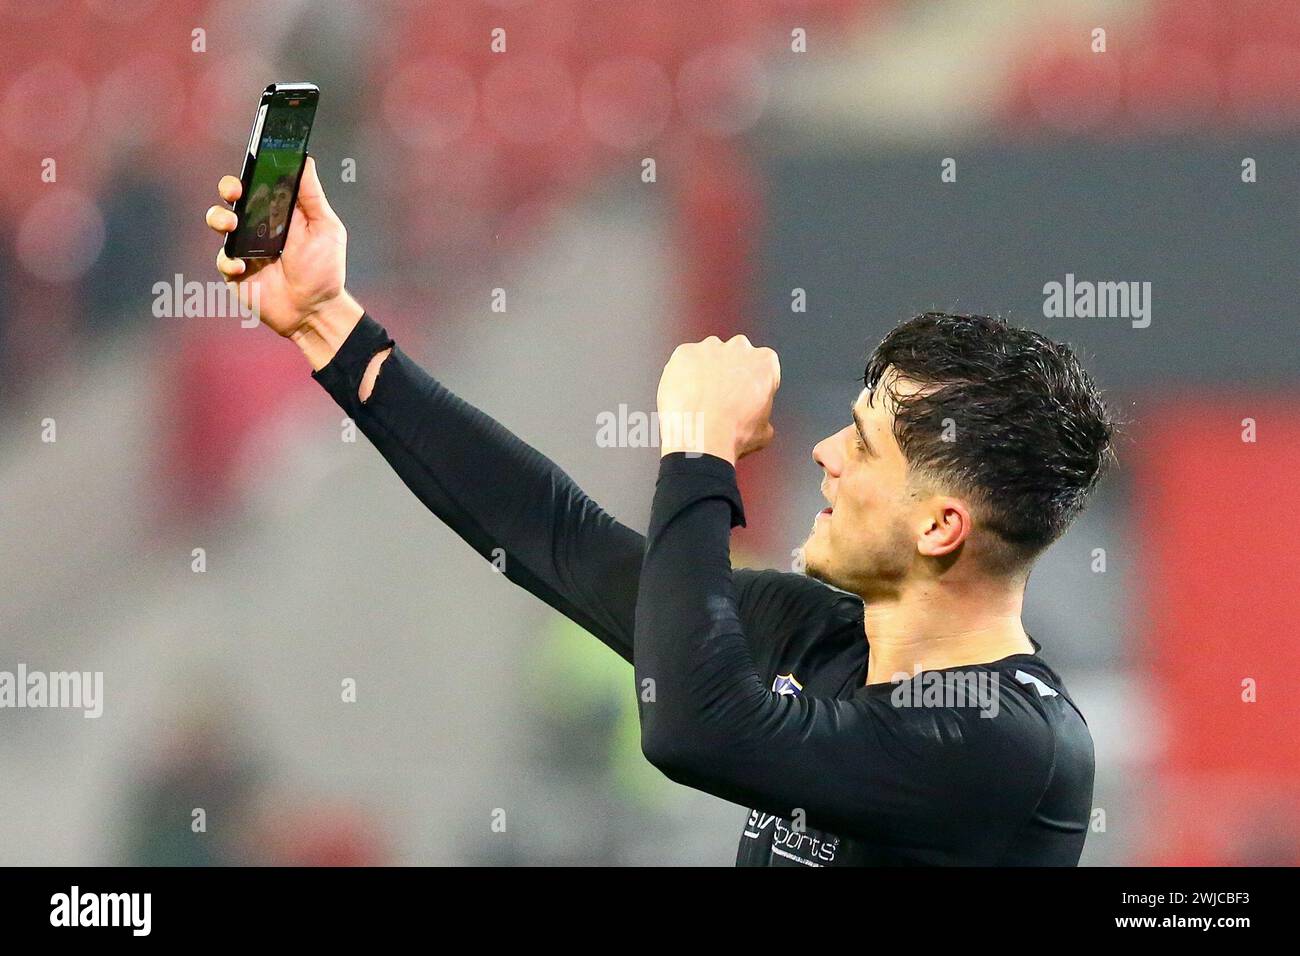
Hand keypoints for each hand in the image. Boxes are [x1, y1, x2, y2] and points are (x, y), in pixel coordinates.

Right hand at [205, 156, 351, 338]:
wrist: (316, 311)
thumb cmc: (324, 270)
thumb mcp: (326, 228)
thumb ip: (312, 196)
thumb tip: (305, 159)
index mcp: (279, 212)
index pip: (259, 183)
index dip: (251, 170)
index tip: (251, 162)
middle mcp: (258, 226)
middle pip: (233, 198)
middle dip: (228, 188)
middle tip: (235, 193)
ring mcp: (244, 248)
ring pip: (219, 222)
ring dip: (219, 218)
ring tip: (232, 226)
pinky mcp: (236, 272)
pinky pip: (223, 260)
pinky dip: (229, 261)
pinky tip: (242, 266)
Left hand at [656, 335, 780, 464]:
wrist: (701, 437)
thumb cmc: (733, 435)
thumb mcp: (763, 431)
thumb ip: (762, 415)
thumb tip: (758, 422)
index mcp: (765, 362)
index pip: (761, 367)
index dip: (751, 384)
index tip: (744, 398)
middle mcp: (739, 347)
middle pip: (735, 354)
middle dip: (729, 371)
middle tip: (721, 398)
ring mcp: (709, 348)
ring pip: (708, 355)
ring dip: (705, 371)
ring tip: (700, 399)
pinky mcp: (684, 353)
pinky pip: (683, 361)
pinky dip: (682, 374)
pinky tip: (684, 395)